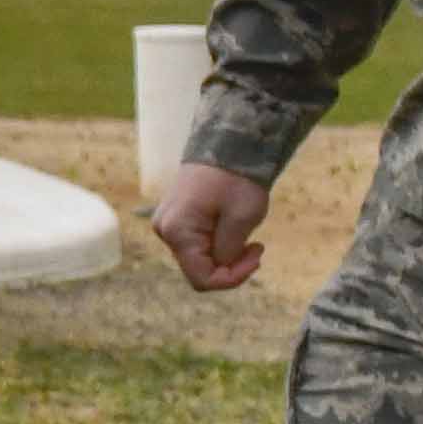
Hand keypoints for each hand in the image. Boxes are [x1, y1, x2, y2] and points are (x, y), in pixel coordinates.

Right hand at [153, 160, 270, 294]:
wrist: (226, 144)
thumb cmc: (236, 179)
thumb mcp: (242, 219)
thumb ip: (229, 251)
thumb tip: (221, 266)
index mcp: (178, 232)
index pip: (202, 279)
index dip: (233, 278)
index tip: (257, 256)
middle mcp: (165, 230)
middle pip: (199, 269)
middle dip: (230, 265)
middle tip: (256, 246)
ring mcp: (167, 223)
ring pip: (199, 258)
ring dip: (225, 253)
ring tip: (245, 232)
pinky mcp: (176, 218)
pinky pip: (196, 244)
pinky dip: (218, 243)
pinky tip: (232, 226)